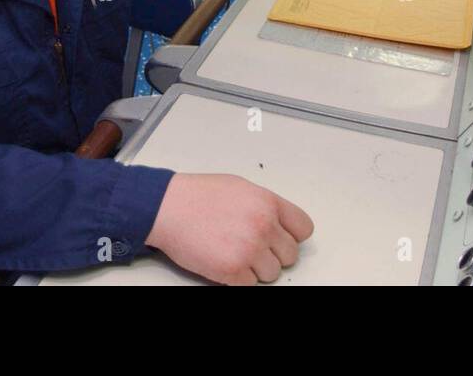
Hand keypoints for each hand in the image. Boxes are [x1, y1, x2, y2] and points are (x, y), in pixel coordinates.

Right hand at [145, 173, 313, 284]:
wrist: (167, 207)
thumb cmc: (198, 195)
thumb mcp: (241, 188)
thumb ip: (264, 205)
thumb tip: (279, 223)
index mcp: (269, 203)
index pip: (304, 229)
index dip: (292, 236)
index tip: (280, 239)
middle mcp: (264, 225)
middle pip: (290, 255)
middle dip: (273, 255)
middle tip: (251, 248)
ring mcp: (249, 249)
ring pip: (272, 274)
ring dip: (255, 269)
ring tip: (234, 253)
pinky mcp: (232, 270)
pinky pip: (249, 285)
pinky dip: (237, 278)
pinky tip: (223, 262)